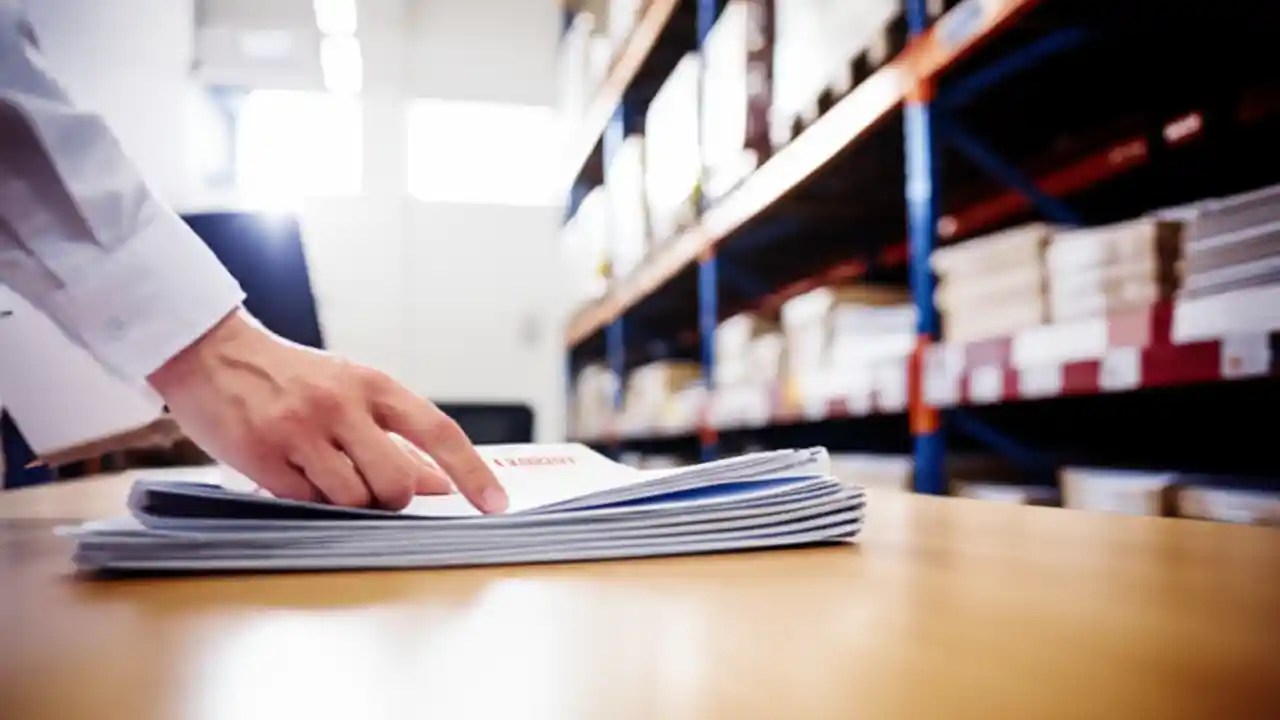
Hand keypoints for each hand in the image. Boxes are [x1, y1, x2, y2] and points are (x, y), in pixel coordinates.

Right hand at [147, 310, 507, 512]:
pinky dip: (311, 501)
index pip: (438, 431)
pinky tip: (295, 474)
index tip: (496, 503)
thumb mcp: (350, 392)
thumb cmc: (292, 378)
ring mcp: (301, 431)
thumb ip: (394, 436)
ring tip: (324, 474)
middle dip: (392, 500)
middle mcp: (341, 404)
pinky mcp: (263, 457)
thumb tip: (440, 484)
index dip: (472, 471)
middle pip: (395, 482)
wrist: (212, 354)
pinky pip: (307, 503)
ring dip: (347, 503)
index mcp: (373, 384)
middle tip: (373, 490)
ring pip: (352, 500)